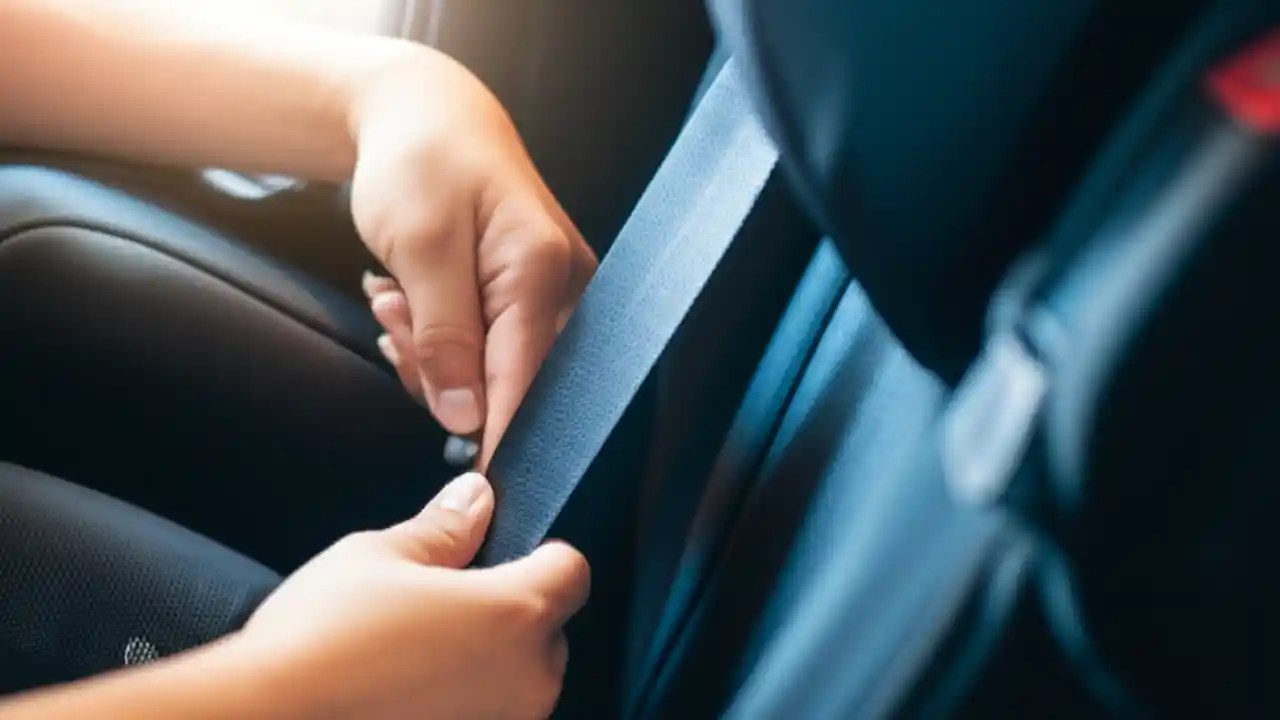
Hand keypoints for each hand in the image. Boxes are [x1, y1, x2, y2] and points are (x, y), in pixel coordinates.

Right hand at [241, 473, 589, 719]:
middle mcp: (527, 679)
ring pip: (517, 682)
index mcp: (517, 613)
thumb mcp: (381, 556)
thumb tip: (477, 499)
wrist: (267, 719)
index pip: (572, 571)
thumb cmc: (320, 640)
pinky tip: (409, 693)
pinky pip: (485, 716)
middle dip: (509, 614)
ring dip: (485, 665)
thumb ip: (446, 528)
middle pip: (547, 630)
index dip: (544, 555)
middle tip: (445, 606)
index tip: (514, 553)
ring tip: (416, 654)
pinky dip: (461, 704)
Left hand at [348, 46, 595, 460]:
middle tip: (393, 317)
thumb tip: (466, 418)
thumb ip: (445, 338)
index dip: (492, 434)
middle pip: (510, 382)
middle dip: (440, 372)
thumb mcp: (419, 248)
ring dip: (432, 353)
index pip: (525, 382)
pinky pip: (487, 352)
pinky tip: (414, 304)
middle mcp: (562, 287)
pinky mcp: (528, 299)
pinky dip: (440, 343)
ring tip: (397, 297)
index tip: (470, 484)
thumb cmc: (422, 163)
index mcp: (541, 268)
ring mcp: (550, 293)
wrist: (425, 118)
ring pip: (492, 373)